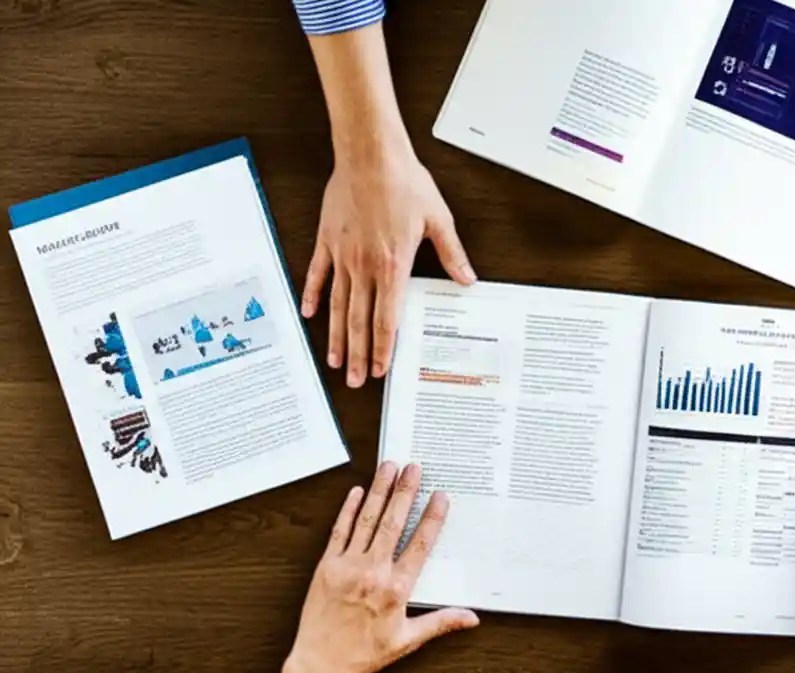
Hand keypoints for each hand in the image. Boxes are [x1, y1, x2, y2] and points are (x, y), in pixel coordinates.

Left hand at [266, 463, 478, 672]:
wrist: (322, 664)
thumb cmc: (364, 654)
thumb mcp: (408, 639)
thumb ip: (441, 622)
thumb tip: (471, 617)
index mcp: (396, 589)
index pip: (419, 544)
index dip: (432, 518)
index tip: (440, 496)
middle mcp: (372, 572)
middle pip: (392, 523)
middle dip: (405, 492)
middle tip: (414, 467)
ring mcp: (347, 567)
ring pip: (366, 520)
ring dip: (378, 491)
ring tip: (388, 467)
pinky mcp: (326, 567)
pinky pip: (339, 531)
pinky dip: (347, 510)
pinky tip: (356, 492)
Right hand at [301, 149, 475, 387]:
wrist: (371, 154)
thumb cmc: (405, 183)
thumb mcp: (438, 220)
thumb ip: (451, 255)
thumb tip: (468, 279)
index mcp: (394, 266)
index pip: (387, 318)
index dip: (383, 347)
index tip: (380, 368)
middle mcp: (365, 266)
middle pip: (359, 321)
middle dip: (357, 354)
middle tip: (355, 380)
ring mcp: (343, 255)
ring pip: (337, 306)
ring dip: (336, 336)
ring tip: (333, 361)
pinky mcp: (327, 240)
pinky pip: (317, 274)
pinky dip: (312, 295)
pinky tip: (310, 315)